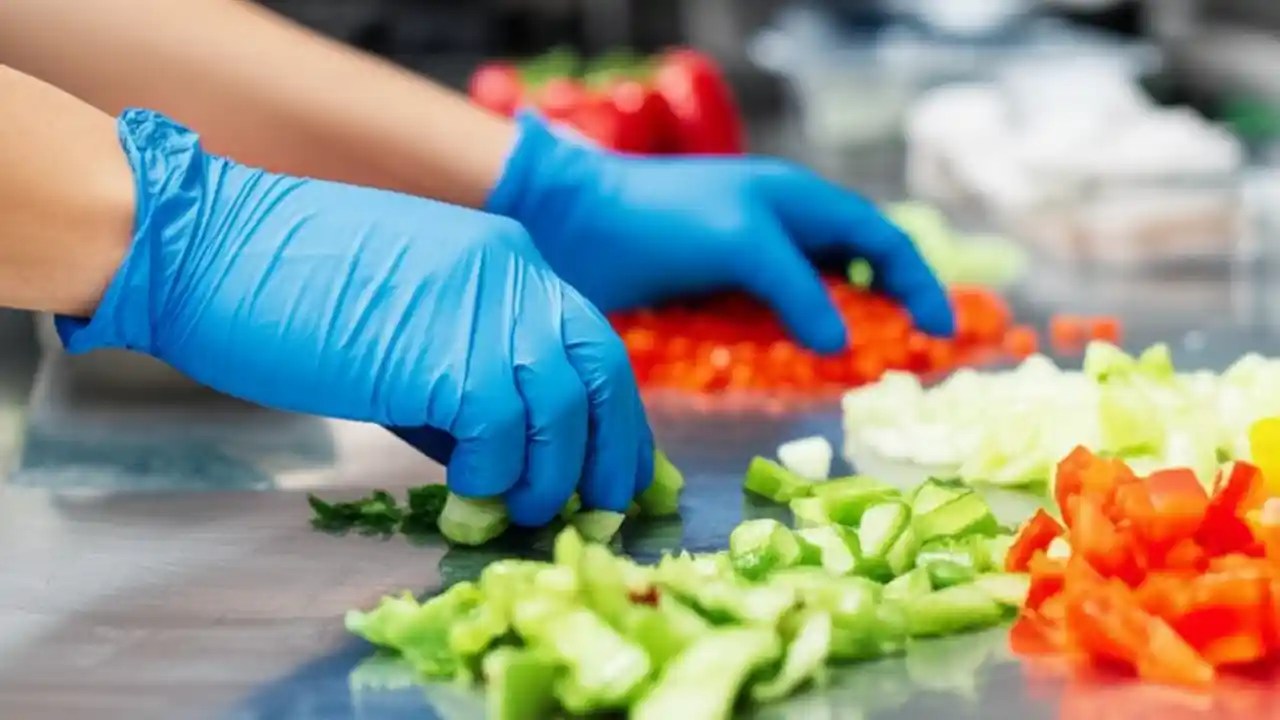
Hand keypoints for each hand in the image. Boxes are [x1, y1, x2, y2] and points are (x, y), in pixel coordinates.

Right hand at [57, 110, 652, 525]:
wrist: (207, 248)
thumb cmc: (284, 289)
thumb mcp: (402, 323)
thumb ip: (460, 376)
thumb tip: (504, 454)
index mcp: (506, 260)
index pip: (590, 341)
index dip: (609, 411)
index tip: (611, 464)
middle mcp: (511, 277)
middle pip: (601, 371)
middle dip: (612, 448)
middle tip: (601, 506)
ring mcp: (482, 311)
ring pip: (561, 410)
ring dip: (548, 474)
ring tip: (521, 508)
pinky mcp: (442, 356)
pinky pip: (501, 432)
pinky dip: (494, 473)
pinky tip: (468, 490)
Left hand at [487, 113, 952, 353]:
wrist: (575, 223)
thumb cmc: (662, 219)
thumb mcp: (744, 244)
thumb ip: (798, 291)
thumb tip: (843, 345)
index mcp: (797, 201)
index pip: (878, 239)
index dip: (916, 282)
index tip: (942, 332)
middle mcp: (779, 226)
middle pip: (853, 264)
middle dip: (886, 304)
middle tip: (908, 355)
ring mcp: (746, 258)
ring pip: (812, 293)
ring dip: (838, 326)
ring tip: (856, 369)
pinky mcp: (712, 289)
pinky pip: (768, 316)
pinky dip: (790, 340)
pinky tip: (791, 367)